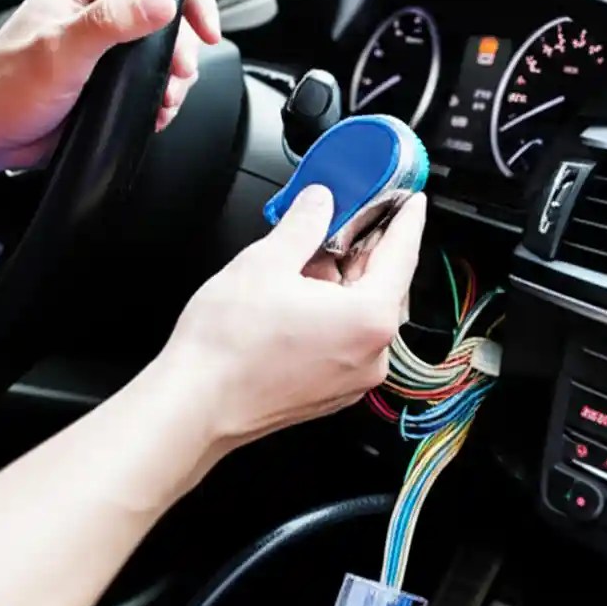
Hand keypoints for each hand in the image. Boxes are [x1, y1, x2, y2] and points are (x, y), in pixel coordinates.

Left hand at [0, 0, 220, 172]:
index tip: (203, 27)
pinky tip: (153, 108)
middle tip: (180, 71)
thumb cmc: (4, 86)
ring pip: (163, 49)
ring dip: (173, 77)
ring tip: (164, 97)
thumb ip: (113, 21)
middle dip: (181, 48)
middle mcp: (94, 5)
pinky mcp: (107, 75)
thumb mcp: (63, 49)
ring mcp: (103, 42)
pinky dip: (160, 96)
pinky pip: (150, 78)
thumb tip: (160, 2)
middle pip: (166, 12)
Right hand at [155, 186, 427, 446]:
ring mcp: (354, 378)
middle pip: (386, 286)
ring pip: (364, 314)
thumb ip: (304, 223)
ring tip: (307, 261)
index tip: (410, 201)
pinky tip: (303, 298)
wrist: (196, 404)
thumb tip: (320, 202)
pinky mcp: (332, 392)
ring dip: (346, 283)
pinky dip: (336, 314)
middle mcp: (372, 354)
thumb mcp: (266, 262)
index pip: (402, 255)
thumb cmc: (227, 347)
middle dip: (367, 251)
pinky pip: (348, 341)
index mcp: (368, 318)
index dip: (406, 220)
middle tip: (346, 220)